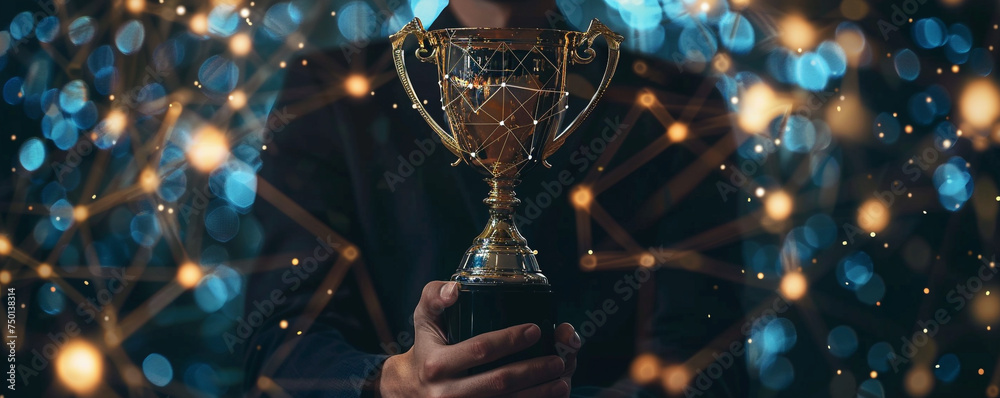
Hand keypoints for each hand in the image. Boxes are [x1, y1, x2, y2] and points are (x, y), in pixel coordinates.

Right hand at [377, 281, 579, 397]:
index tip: (536, 329)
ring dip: (538, 394)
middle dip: (533, 371)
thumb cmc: (424, 348)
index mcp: (436, 365)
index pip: (480, 350)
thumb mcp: (423, 319)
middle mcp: (446, 394)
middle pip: (499, 383)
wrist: (407, 391)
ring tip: (561, 381)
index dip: (510, 340)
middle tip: (558, 360)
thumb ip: (434, 296)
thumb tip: (456, 289)